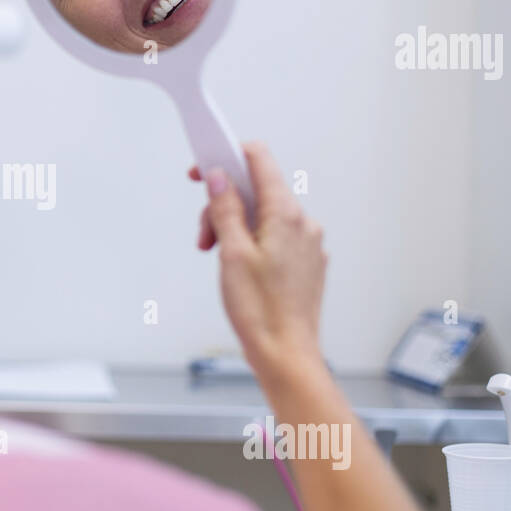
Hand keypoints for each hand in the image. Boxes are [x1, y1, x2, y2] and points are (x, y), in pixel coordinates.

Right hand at [188, 142, 326, 377]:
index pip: (259, 159)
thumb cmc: (260, 310)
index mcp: (285, 214)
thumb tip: (219, 177)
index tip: (203, 168)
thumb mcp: (231, 253)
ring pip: (264, 216)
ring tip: (218, 257)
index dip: (227, 156)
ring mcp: (308, 243)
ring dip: (235, 227)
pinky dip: (252, 242)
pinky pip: (276, 236)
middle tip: (205, 235)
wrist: (286, 353)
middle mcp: (303, 223)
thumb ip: (225, 208)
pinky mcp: (306, 262)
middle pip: (257, 191)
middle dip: (224, 205)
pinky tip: (238, 267)